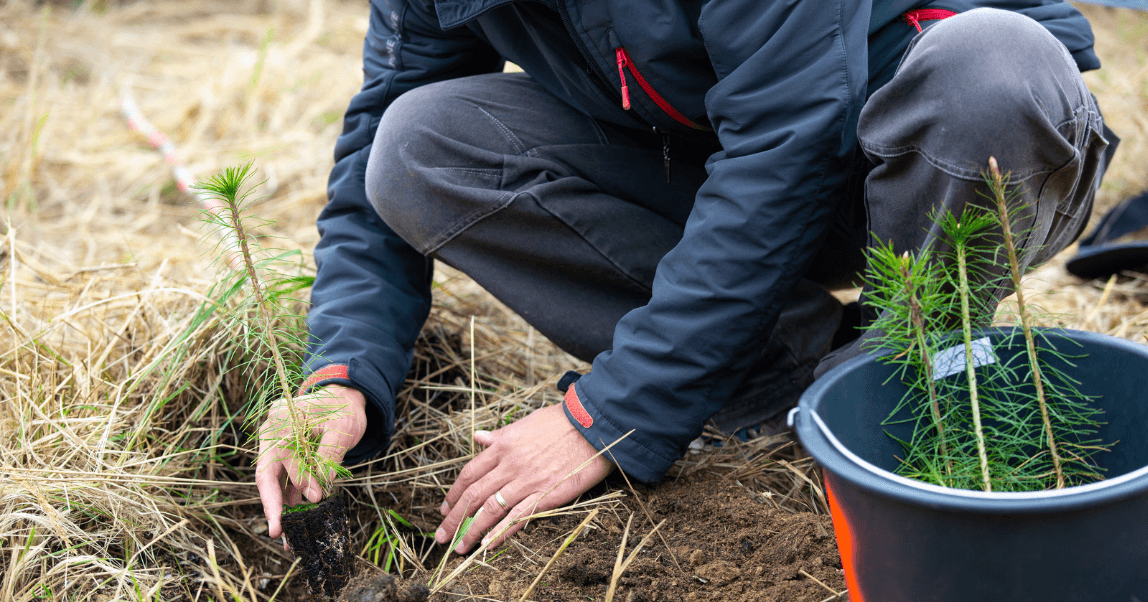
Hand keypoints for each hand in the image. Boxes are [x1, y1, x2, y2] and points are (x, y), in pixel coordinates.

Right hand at [255, 385, 366, 544]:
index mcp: (282, 420)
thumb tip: (318, 489)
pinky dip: (286, 500)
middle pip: (265, 474)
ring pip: (271, 482)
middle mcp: (271, 432)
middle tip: (277, 533)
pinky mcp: (281, 455)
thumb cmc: (344, 410)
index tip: (317, 498)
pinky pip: (281, 481)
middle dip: (271, 506)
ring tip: (285, 538)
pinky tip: (291, 522)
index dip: (300, 481)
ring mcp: (273, 444)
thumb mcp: (342, 429)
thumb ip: (328, 456)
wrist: (344, 398)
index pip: (283, 458)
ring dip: (278, 509)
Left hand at [435, 403, 613, 553]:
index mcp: (502, 446)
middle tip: (441, 535)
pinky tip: (488, 545)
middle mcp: (509, 465)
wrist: (592, 426)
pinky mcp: (546, 495)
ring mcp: (527, 481)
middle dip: (454, 519)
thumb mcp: (524, 423)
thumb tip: (478, 437)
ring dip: (472, 531)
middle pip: (473, 496)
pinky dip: (500, 533)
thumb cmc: (560, 421)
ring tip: (460, 547)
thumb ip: (498, 435)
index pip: (469, 474)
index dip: (454, 494)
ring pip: (491, 510)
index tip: (445, 508)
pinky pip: (518, 517)